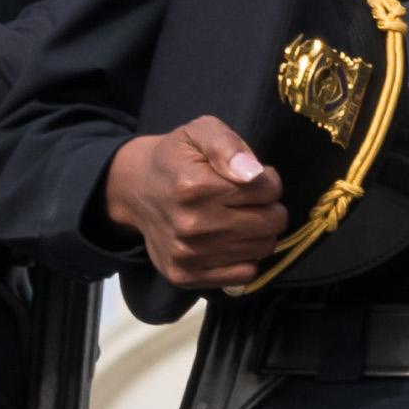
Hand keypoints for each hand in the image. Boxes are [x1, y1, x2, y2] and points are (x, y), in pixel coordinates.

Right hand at [104, 117, 292, 294]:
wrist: (137, 190)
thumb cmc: (176, 158)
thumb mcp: (200, 132)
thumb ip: (228, 145)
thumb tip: (253, 173)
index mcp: (195, 187)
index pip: (269, 190)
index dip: (268, 180)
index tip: (250, 178)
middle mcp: (192, 226)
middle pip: (271, 222)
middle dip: (268, 207)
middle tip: (247, 200)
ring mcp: (188, 256)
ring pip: (262, 248)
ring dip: (259, 232)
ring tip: (237, 218)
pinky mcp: (186, 276)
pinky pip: (245, 274)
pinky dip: (245, 257)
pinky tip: (229, 241)